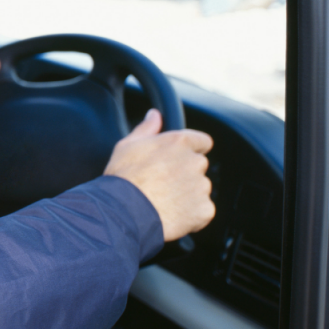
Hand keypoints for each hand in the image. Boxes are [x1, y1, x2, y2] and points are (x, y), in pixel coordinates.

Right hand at [104, 109, 215, 241]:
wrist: (124, 212)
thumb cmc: (123, 178)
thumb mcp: (127, 146)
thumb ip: (147, 129)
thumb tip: (155, 115)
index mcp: (179, 142)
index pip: (202, 141)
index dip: (191, 150)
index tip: (178, 159)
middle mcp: (195, 162)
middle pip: (199, 166)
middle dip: (186, 173)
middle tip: (163, 183)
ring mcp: (201, 187)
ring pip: (200, 189)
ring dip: (188, 194)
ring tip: (163, 201)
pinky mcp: (204, 209)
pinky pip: (202, 210)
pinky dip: (191, 214)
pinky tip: (171, 214)